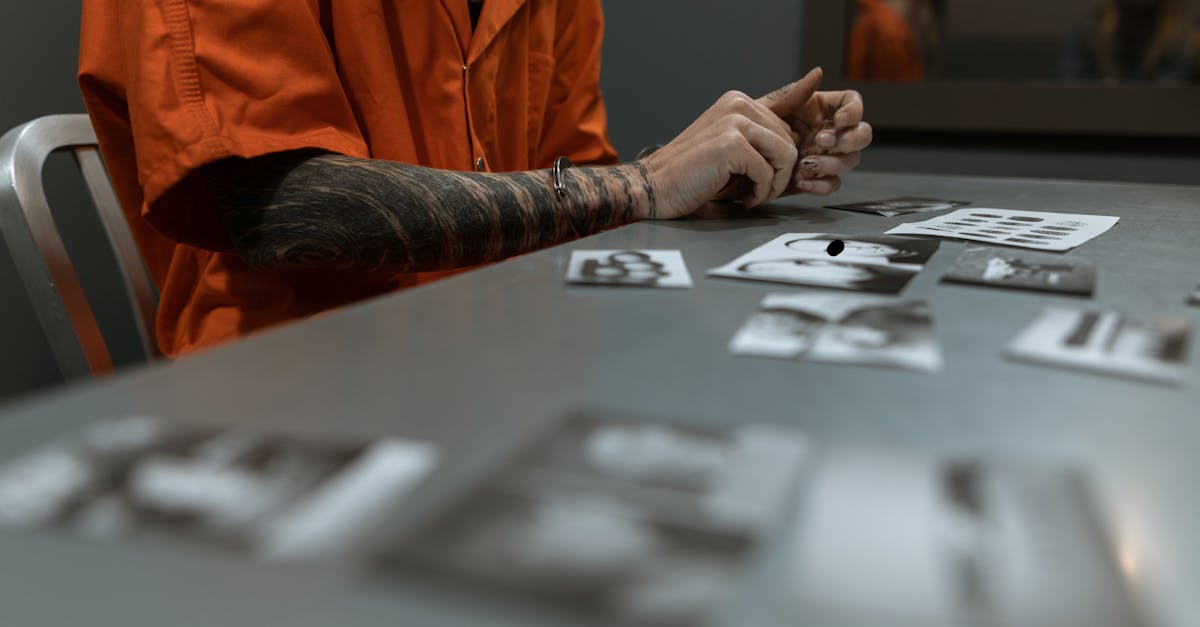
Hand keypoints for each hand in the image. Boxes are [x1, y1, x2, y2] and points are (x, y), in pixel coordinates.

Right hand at [638, 85, 808, 218]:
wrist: (654, 186)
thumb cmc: (693, 173)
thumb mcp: (732, 148)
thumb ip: (761, 135)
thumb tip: (800, 119)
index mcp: (738, 101)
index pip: (787, 107)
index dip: (799, 115)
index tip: (812, 89)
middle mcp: (738, 105)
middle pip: (790, 140)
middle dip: (781, 172)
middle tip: (760, 190)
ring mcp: (734, 122)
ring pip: (786, 155)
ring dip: (775, 184)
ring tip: (755, 195)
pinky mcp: (731, 144)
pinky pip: (768, 172)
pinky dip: (760, 193)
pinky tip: (745, 199)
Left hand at [759, 67, 872, 196]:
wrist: (736, 160)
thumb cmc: (750, 129)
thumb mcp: (768, 109)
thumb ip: (794, 93)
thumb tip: (818, 72)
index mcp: (821, 110)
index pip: (853, 104)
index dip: (854, 111)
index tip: (840, 120)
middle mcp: (830, 132)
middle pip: (862, 134)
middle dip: (848, 139)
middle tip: (822, 141)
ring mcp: (827, 157)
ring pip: (850, 160)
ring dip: (833, 162)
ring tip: (805, 164)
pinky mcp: (817, 179)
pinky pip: (833, 184)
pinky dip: (820, 184)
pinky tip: (800, 180)